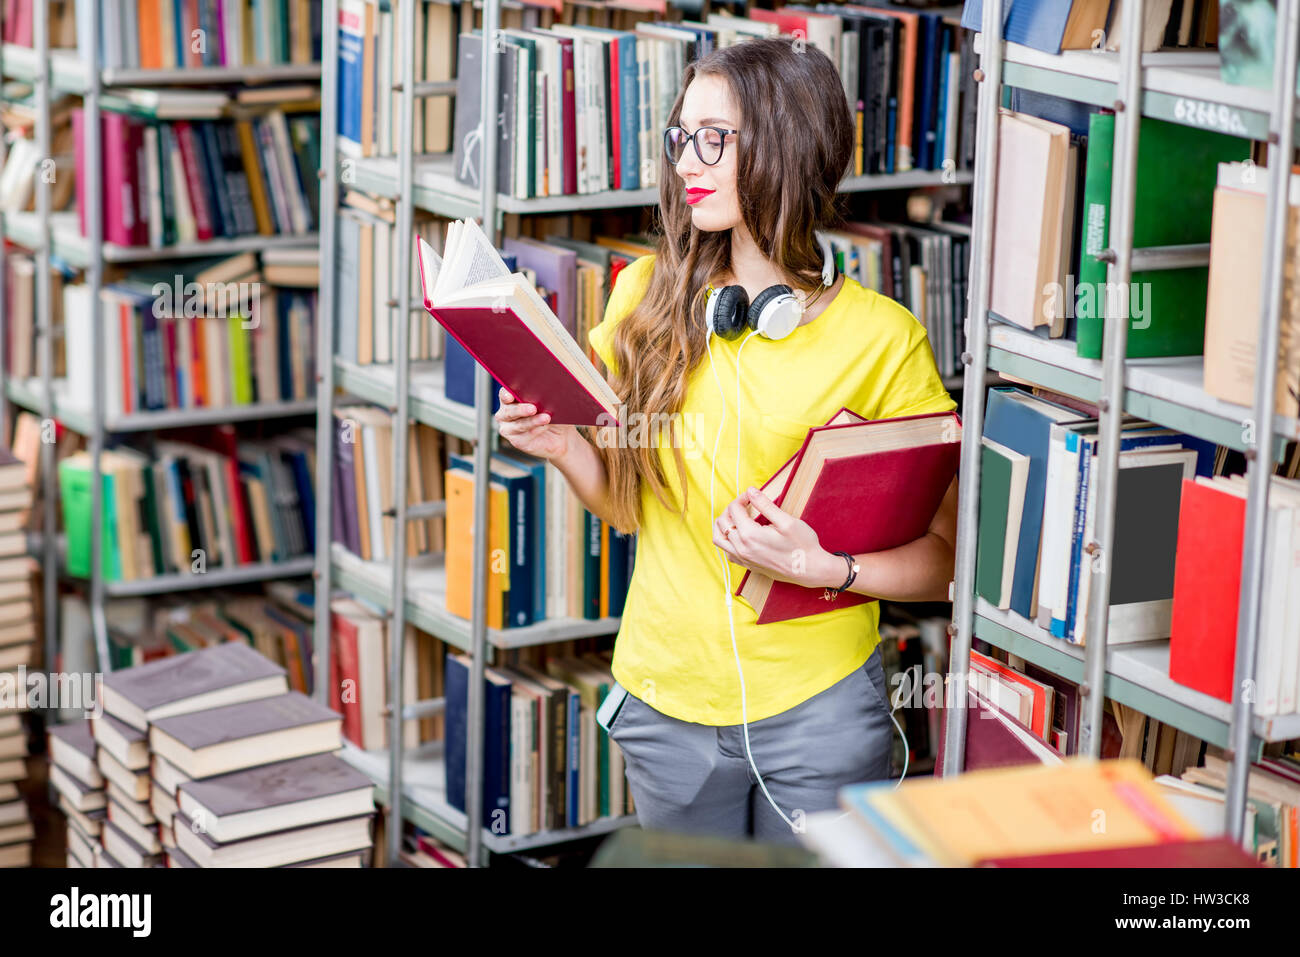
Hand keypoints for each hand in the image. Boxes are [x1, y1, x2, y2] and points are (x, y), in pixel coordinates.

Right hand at [493, 387, 574, 460]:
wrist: (560, 436)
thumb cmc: (553, 413)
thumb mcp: (550, 402)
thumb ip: (544, 396)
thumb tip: (548, 391)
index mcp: (510, 398)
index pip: (504, 394)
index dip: (506, 394)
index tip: (510, 396)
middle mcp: (505, 413)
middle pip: (509, 410)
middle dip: (520, 409)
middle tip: (533, 408)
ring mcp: (509, 428)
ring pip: (519, 424)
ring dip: (533, 421)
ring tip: (546, 418)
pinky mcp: (517, 441)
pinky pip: (526, 435)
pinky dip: (537, 430)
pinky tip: (545, 427)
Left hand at [710, 486, 839, 587]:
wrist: (810, 570)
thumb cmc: (802, 545)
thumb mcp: (786, 521)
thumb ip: (765, 505)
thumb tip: (750, 491)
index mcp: (749, 535)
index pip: (734, 510)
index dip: (742, 498)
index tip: (752, 495)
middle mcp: (742, 548)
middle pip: (723, 522)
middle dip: (731, 509)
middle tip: (745, 504)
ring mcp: (743, 559)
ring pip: (719, 539)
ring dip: (723, 525)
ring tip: (735, 517)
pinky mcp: (748, 566)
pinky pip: (727, 552)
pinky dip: (727, 540)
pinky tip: (739, 535)